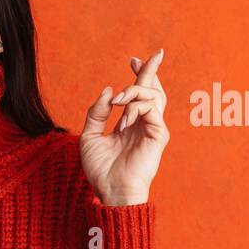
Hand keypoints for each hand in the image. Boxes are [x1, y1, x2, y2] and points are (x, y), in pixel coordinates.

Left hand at [80, 49, 169, 205]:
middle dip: (148, 70)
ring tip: (115, 102)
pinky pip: (150, 108)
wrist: (110, 189)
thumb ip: (97, 113)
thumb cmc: (101, 169)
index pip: (140, 94)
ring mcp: (154, 128)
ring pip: (152, 94)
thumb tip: (108, 91)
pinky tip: (122, 123)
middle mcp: (145, 123)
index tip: (133, 60)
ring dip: (131, 91)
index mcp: (131, 123)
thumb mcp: (89, 136)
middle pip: (153, 89)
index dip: (139, 74)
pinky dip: (134, 109)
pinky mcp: (159, 134)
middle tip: (135, 59)